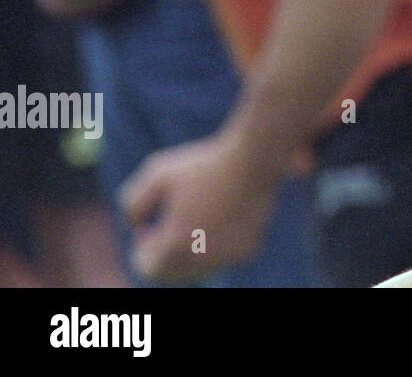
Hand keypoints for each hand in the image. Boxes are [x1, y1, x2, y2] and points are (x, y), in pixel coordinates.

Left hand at [119, 131, 281, 282]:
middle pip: (172, 273)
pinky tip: (223, 216)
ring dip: (192, 249)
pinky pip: (222, 258)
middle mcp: (202, 260)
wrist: (254, 161)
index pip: (148, 269)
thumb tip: (135, 226)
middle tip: (170, 225)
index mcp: (175, 245)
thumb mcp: (157, 174)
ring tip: (197, 215)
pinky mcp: (247, 252)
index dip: (142, 250)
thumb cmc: (203, 165)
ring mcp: (227, 259)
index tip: (148, 229)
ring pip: (198, 268)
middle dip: (165, 253)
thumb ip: (133, 204)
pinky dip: (217, 244)